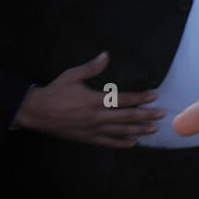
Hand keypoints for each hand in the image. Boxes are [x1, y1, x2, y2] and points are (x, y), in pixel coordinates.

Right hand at [11, 52, 164, 146]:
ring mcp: (92, 129)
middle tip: (161, 115)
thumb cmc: (55, 92)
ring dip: (138, 130)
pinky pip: (108, 143)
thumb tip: (106, 55)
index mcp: (94, 100)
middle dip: (146, 116)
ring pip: (120, 132)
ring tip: (153, 130)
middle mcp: (96, 117)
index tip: (154, 96)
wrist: (37, 112)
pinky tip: (133, 143)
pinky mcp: (87, 138)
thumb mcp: (72, 76)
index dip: (140, 98)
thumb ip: (91, 68)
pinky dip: (121, 143)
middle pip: (126, 117)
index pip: (123, 100)